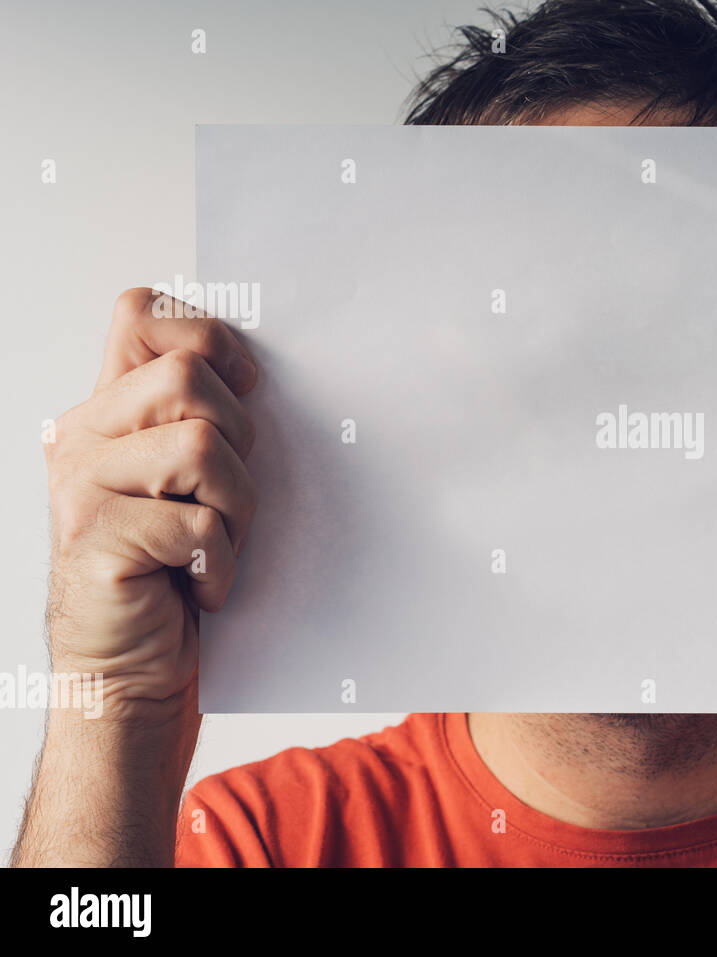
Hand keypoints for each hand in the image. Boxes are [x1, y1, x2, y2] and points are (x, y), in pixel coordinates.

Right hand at [44, 288, 257, 715]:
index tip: (246, 389)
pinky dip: (220, 563)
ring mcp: (81, 487)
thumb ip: (205, 418)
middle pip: (186, 377)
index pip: (142, 314)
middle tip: (227, 501)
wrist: (133, 674)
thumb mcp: (196, 481)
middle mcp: (82, 436)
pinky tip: (200, 586)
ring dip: (235, 507)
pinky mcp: (95, 541)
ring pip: (201, 444)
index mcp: (109, 410)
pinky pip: (197, 524)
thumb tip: (262, 371)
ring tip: (215, 546)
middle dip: (239, 441)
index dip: (208, 338)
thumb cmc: (176, 574)